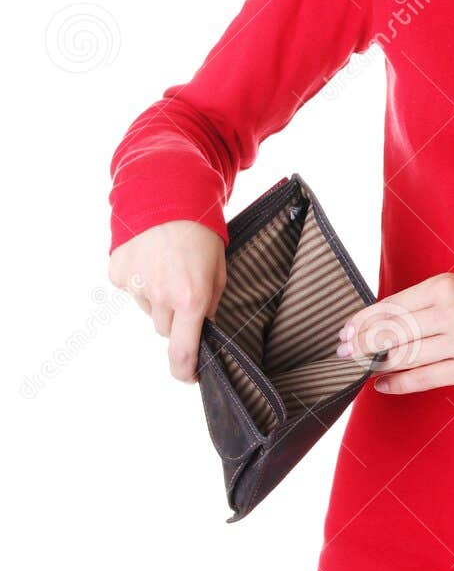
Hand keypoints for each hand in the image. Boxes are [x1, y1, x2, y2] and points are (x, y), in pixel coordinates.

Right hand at [108, 221, 226, 383]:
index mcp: (191, 298)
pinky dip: (139, 281)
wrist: (167, 194)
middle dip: (175, 317)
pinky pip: (130, 290)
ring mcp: (135, 285)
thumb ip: (209, 305)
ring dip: (157, 297)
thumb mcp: (218, 270)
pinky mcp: (117, 272)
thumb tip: (201, 333)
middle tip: (184, 286)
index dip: (185, 370)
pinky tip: (150, 258)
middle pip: (165, 328)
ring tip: (168, 266)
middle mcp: (161, 295)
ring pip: (148, 309)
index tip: (188, 376)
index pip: (183, 350)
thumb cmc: (201, 232)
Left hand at [335, 271, 453, 392]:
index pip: (393, 306)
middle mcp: (451, 314)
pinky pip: (426, 378)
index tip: (347, 328)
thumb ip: (423, 300)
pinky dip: (399, 382)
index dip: (365, 320)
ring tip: (359, 364)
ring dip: (377, 362)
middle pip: (394, 331)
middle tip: (343, 350)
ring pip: (406, 355)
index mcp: (445, 287)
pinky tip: (382, 383)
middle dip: (363, 342)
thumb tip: (382, 320)